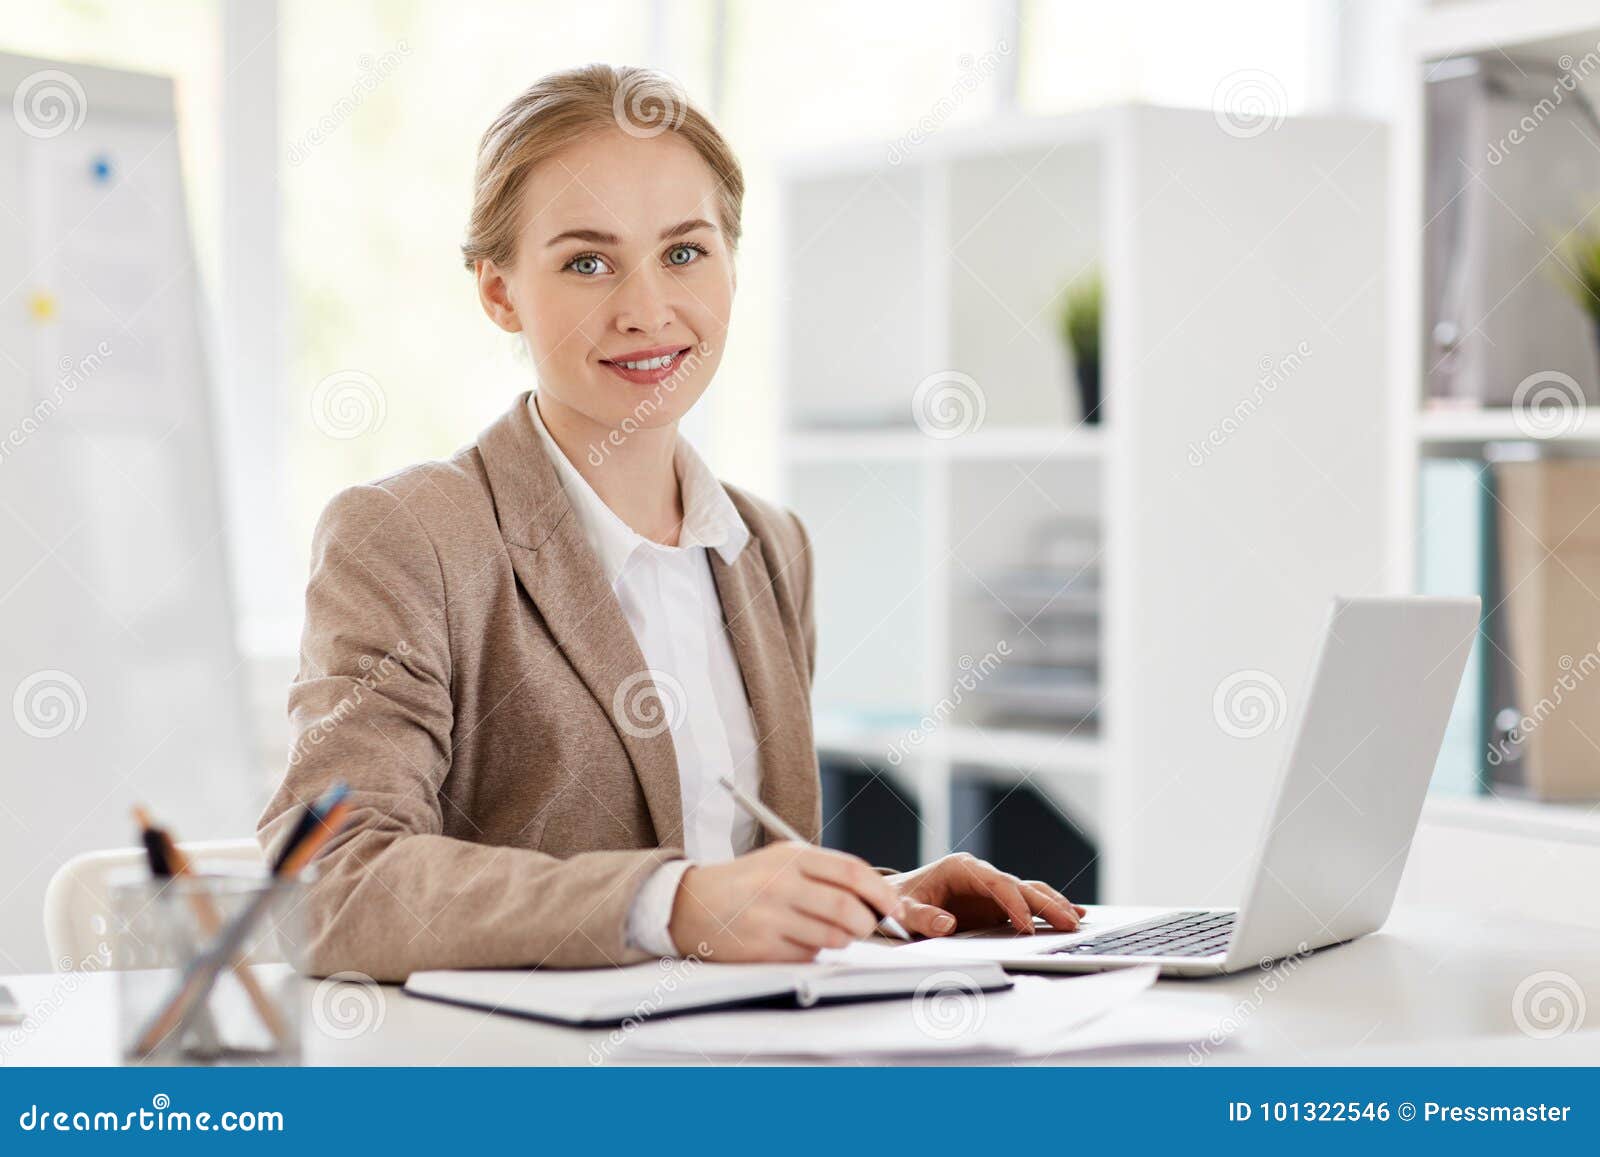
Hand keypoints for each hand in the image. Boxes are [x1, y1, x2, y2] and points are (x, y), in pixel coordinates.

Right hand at [668, 841, 905, 961]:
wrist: (691, 904)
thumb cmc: (748, 882)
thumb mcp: (783, 861)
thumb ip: (826, 873)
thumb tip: (878, 899)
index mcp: (792, 856)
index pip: (852, 873)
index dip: (882, 894)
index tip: (896, 909)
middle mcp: (781, 884)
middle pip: (848, 909)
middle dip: (868, 923)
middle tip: (866, 926)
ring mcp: (770, 917)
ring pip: (833, 937)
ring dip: (844, 940)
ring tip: (832, 933)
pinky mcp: (761, 947)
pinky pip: (809, 955)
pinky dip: (814, 952)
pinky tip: (797, 941)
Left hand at [888, 852, 1085, 936]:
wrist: (899, 899)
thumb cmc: (901, 901)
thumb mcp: (904, 911)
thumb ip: (922, 918)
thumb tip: (946, 925)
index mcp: (961, 869)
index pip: (997, 883)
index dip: (1014, 904)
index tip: (1026, 927)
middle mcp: (981, 874)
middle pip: (1020, 886)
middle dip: (1045, 905)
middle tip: (1069, 923)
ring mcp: (991, 889)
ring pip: (1030, 892)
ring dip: (1053, 905)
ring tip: (1077, 920)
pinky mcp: (997, 904)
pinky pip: (1028, 903)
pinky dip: (1049, 908)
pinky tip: (1074, 913)